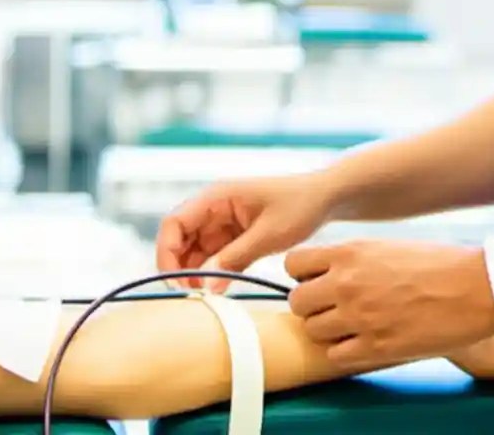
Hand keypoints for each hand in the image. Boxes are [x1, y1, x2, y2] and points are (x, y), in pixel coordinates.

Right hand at [156, 171, 336, 289]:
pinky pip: (213, 256)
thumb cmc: (300, 206)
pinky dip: (211, 272)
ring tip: (205, 295)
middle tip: (191, 294)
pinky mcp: (234, 236)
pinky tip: (217, 289)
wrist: (325, 198)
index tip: (177, 280)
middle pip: (179, 239)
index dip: (167, 252)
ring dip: (194, 273)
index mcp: (217, 197)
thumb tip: (208, 286)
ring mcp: (222, 222)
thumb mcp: (269, 234)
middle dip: (179, 267)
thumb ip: (236, 258)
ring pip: (194, 250)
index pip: (174, 223)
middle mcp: (213, 208)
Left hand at [285, 239, 493, 366]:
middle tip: (336, 308)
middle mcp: (347, 284)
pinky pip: (336, 356)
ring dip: (329, 331)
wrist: (477, 288)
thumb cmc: (441, 264)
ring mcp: (359, 318)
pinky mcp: (376, 347)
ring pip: (313, 331)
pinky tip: (366, 342)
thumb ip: (354, 260)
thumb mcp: (389, 246)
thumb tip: (330, 273)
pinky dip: (346, 352)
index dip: (304, 275)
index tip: (318, 281)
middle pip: (298, 302)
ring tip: (354, 326)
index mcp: (350, 253)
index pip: (293, 264)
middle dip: (313, 306)